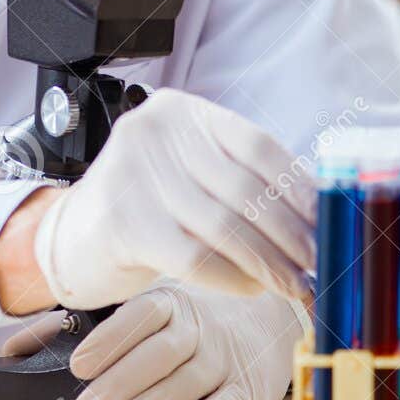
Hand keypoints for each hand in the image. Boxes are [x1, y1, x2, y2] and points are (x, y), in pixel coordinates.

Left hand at [2, 285, 302, 399]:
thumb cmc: (185, 321)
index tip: (78, 364)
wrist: (266, 320)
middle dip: (119, 383)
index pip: (139, 316)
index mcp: (169, 302)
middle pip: (158, 354)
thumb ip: (78, 328)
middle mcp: (198, 327)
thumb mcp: (140, 311)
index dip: (109, 339)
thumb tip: (11, 350)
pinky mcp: (249, 387)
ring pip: (187, 381)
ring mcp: (225, 357)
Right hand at [31, 89, 314, 309]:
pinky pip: (196, 257)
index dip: (299, 186)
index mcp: (180, 111)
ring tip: (295, 283)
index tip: (329, 220)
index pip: (257, 145)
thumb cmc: (146, 207)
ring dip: (269, 262)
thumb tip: (316, 211)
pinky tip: (252, 288)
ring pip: (225, 226)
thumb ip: (238, 178)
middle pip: (245, 189)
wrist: (71, 239)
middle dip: (291, 233)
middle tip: (318, 261)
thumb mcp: (188, 173)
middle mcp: (154, 133)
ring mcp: (134, 175)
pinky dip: (232, 277)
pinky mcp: (124, 223)